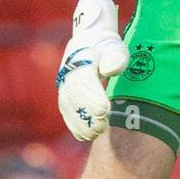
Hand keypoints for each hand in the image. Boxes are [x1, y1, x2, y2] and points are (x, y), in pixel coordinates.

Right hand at [56, 0, 129, 140]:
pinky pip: (66, 111)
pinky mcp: (63, 94)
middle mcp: (68, 71)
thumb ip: (116, 57)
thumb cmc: (107, 47)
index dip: (92, 96)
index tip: (104, 110)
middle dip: (86, 114)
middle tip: (101, 128)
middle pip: (74, 95)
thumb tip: (111, 69)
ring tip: (96, 134)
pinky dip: (74, 125)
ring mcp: (63, 83)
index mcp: (82, 57)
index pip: (84, 79)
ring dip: (80, 123)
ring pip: (68, 106)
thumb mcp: (115, 47)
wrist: (88, 42)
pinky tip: (86, 136)